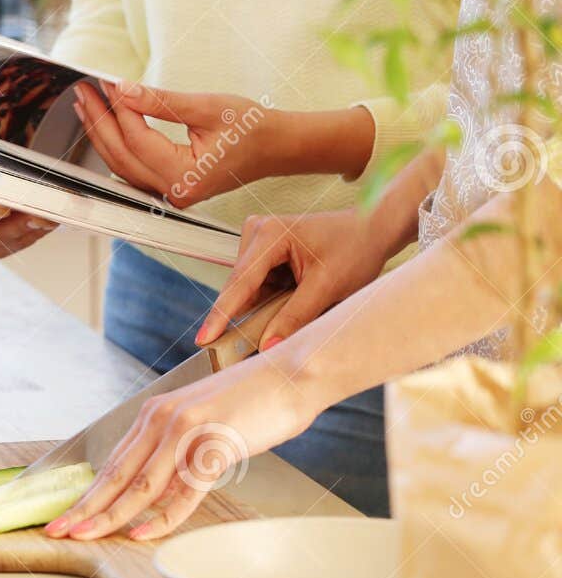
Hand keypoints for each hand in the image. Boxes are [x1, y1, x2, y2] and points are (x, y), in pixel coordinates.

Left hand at [44, 354, 324, 541]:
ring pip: (140, 484)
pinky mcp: (214, 445)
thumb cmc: (250, 404)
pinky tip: (142, 532)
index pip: (112, 463)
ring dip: (110, 515)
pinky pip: (183, 489)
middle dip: (84, 508)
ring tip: (86, 536)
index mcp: (154, 415)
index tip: (64, 516)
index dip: (87, 493)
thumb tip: (154, 486)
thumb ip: (174, 451)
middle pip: (116, 475)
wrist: (291, 377)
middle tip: (56, 531)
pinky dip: (162, 515)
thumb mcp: (199, 423)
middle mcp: (162, 420)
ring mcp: (187, 432)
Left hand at [70, 80, 278, 206]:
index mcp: (185, 177)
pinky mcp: (166, 187)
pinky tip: (104, 124)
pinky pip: (131, 168)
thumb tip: (124, 89)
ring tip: (86, 105)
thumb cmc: (251, 128)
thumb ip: (162, 101)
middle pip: (121, 156)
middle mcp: (172, 193)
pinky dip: (115, 144)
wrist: (275, 148)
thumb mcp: (208, 107)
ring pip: (121, 165)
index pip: (138, 141)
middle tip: (83, 92)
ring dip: (101, 134)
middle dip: (99, 122)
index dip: (119, 110)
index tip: (106, 83)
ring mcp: (167, 194)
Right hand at [193, 210, 394, 349]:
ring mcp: (259, 243)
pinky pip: (259, 289)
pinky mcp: (265, 255)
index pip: (240, 282)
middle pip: (241, 288)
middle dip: (247, 316)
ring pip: (248, 291)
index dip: (222, 314)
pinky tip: (292, 302)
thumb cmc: (354, 248)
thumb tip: (268, 346)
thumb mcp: (328, 286)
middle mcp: (257, 233)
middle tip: (247, 347)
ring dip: (263, 309)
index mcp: (270, 233)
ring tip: (297, 309)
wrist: (372, 229)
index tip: (204, 339)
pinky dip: (270, 303)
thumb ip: (296, 316)